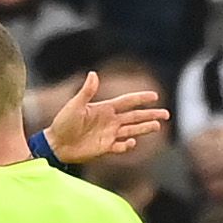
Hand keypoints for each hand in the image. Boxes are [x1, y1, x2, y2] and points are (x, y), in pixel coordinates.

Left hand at [43, 73, 170, 164]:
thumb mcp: (75, 105)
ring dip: (144, 128)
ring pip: (132, 130)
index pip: (127, 102)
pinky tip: (131, 142)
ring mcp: (109, 135)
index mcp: (105, 108)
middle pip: (135, 116)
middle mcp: (110, 121)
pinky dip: (126, 145)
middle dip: (150, 115)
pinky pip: (120, 146)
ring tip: (158, 126)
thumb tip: (94, 74)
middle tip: (166, 114)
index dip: (140, 98)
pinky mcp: (105, 148)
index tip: (155, 96)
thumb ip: (87, 91)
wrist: (56, 144)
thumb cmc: (63, 122)